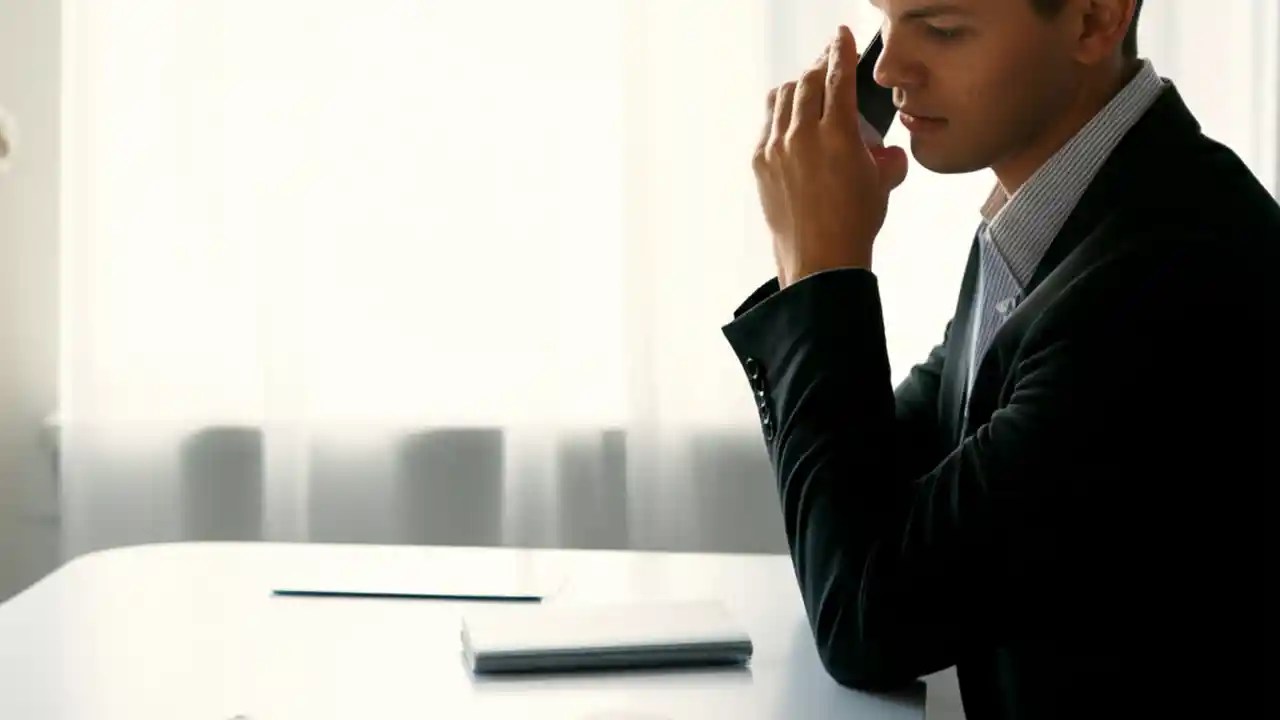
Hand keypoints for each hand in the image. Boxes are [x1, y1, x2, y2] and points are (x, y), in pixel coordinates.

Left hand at [752, 26, 908, 287]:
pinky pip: (768, 124)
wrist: (819, 261)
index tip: (840, 37)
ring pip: (782, 98)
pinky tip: (791, 123)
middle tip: (829, 66)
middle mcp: (801, 135)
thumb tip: (889, 155)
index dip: (839, 51)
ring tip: (809, 91)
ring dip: (798, 88)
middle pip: (807, 81)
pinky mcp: (759, 163)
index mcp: (836, 134)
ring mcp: (775, 148)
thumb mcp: (882, 186)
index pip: (837, 76)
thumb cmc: (854, 226)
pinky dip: (781, 115)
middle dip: (819, 67)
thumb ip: (887, 160)